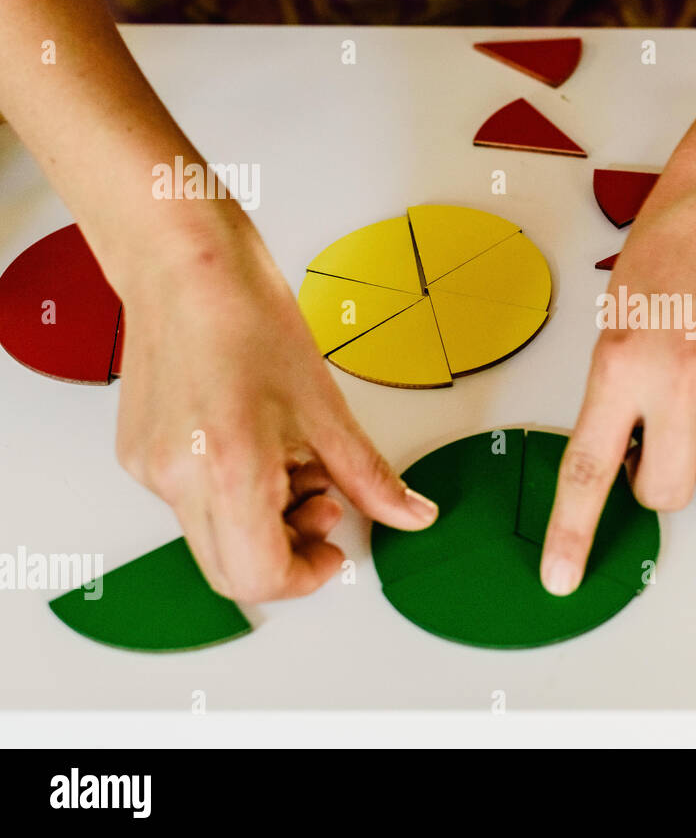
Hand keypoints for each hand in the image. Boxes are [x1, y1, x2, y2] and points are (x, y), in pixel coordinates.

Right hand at [113, 230, 436, 601]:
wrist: (184, 264)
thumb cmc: (249, 316)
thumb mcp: (327, 406)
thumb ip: (369, 476)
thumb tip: (411, 514)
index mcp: (229, 470)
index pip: (259, 577)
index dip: (306, 576)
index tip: (336, 549)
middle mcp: (177, 479)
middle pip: (231, 570)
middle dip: (288, 551)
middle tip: (325, 503)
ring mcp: (150, 469)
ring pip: (212, 535)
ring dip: (263, 519)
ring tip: (294, 459)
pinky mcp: (138, 454)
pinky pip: (191, 501)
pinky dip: (233, 492)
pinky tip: (258, 443)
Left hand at [539, 147, 695, 594]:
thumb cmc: (666, 254)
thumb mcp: (615, 320)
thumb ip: (617, 395)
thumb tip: (630, 462)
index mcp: (619, 362)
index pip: (588, 469)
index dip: (572, 533)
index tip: (560, 578)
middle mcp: (678, 377)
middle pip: (666, 492)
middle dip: (659, 477)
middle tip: (660, 432)